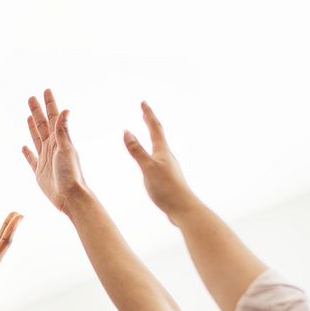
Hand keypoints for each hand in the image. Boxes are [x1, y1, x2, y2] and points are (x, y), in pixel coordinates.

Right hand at [22, 89, 90, 212]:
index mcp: (59, 140)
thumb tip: (66, 110)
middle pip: (42, 125)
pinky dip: (27, 153)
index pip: (53, 117)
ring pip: (36, 139)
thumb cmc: (71, 173)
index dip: (49, 104)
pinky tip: (24, 147)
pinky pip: (32, 159)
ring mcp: (45, 159)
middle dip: (37, 111)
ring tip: (28, 117)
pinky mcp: (40, 172)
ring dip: (32, 127)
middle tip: (31, 98)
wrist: (70, 196)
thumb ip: (63, 131)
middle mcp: (52, 147)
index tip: (46, 90)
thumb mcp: (66, 149)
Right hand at [123, 102, 195, 218]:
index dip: (148, 115)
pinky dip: (152, 153)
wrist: (182, 208)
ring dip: (153, 137)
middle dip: (150, 123)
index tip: (143, 103)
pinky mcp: (168, 178)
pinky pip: (158, 159)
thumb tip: (126, 131)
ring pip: (160, 147)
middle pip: (158, 135)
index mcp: (162, 151)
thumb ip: (137, 150)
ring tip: (149, 133)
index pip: (154, 128)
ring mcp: (168, 167)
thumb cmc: (166, 188)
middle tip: (144, 113)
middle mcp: (167, 156)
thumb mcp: (147, 167)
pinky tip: (152, 160)